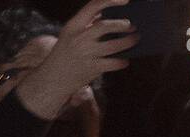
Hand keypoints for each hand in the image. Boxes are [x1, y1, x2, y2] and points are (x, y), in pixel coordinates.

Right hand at [13, 0, 135, 119]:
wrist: (53, 76)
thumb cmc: (66, 52)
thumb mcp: (71, 33)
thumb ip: (86, 23)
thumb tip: (106, 14)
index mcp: (74, 25)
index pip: (93, 6)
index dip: (110, 1)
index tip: (125, 0)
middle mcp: (79, 37)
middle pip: (105, 26)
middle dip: (122, 25)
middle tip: (132, 26)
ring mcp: (86, 53)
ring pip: (113, 45)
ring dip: (128, 42)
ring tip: (136, 39)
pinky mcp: (93, 68)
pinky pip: (114, 63)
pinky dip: (122, 61)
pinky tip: (126, 60)